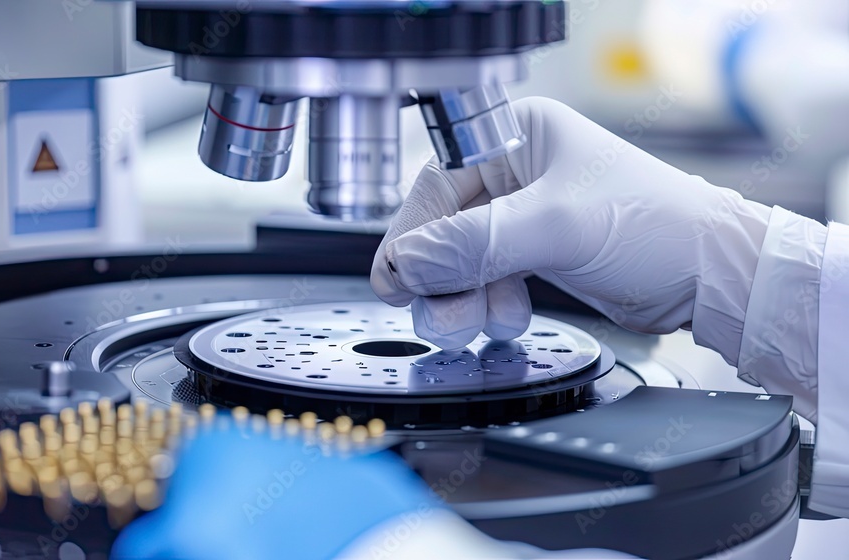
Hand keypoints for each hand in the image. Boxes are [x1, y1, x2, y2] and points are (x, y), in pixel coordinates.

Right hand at [371, 97, 771, 369]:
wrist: (709, 278)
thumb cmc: (657, 227)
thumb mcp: (557, 228)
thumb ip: (476, 244)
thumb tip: (409, 262)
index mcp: (516, 136)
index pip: (438, 182)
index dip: (413, 232)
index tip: (396, 277)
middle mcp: (513, 172)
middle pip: (441, 227)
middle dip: (438, 276)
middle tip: (437, 312)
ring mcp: (520, 216)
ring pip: (457, 261)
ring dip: (460, 299)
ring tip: (477, 320)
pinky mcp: (531, 254)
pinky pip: (482, 281)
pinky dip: (484, 305)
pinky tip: (505, 316)